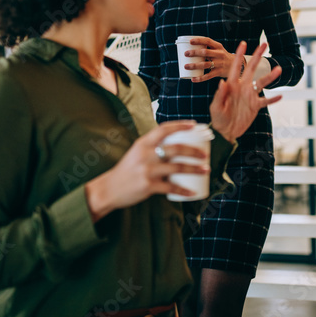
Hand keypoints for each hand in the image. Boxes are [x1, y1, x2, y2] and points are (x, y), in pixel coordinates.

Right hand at [84, 121, 208, 221]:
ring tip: (206, 169)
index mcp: (143, 143)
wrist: (109, 188)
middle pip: (176, 148)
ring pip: (177, 168)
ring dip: (194, 168)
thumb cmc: (127, 170)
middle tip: (205, 155)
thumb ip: (152, 147)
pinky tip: (193, 191)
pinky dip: (184, 190)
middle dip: (194, 151)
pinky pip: (171, 188)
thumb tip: (175, 144)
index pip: (164, 129)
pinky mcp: (148, 185)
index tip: (194, 125)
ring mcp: (147, 170)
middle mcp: (145, 154)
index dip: (180, 125)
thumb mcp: (137, 152)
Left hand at [183, 37, 241, 82]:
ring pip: (205, 64)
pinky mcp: (219, 72)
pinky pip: (208, 76)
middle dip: (194, 53)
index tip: (190, 41)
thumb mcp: (218, 50)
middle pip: (205, 52)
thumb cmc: (222, 57)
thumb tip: (191, 48)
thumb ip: (208, 49)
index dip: (199, 40)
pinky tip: (193, 79)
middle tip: (186, 54)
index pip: (208, 41)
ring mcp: (220, 63)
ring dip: (194, 65)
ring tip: (186, 66)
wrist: (238, 66)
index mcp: (218, 46)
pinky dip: (200, 78)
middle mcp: (220, 54)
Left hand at [208, 41, 282, 142]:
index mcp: (231, 85)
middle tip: (264, 44)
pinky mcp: (255, 106)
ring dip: (270, 76)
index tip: (243, 43)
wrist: (225, 131)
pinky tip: (281, 96)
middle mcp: (242, 87)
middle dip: (257, 57)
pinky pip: (266, 101)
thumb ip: (220, 94)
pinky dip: (273, 99)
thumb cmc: (218, 117)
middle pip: (251, 69)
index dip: (239, 55)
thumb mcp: (216, 106)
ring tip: (279, 69)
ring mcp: (250, 96)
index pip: (235, 67)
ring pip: (262, 83)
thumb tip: (222, 82)